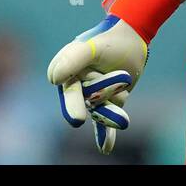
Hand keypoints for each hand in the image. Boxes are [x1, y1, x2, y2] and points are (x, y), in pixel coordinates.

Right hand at [46, 14, 148, 154]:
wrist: (131, 38)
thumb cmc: (108, 39)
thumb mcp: (91, 46)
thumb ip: (73, 59)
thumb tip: (54, 80)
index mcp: (65, 70)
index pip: (69, 90)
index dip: (81, 89)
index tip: (79, 94)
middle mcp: (76, 85)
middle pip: (87, 101)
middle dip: (101, 94)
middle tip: (82, 118)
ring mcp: (92, 96)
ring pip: (101, 112)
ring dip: (112, 112)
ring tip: (124, 99)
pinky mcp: (108, 103)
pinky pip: (105, 123)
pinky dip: (105, 135)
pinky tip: (105, 147)